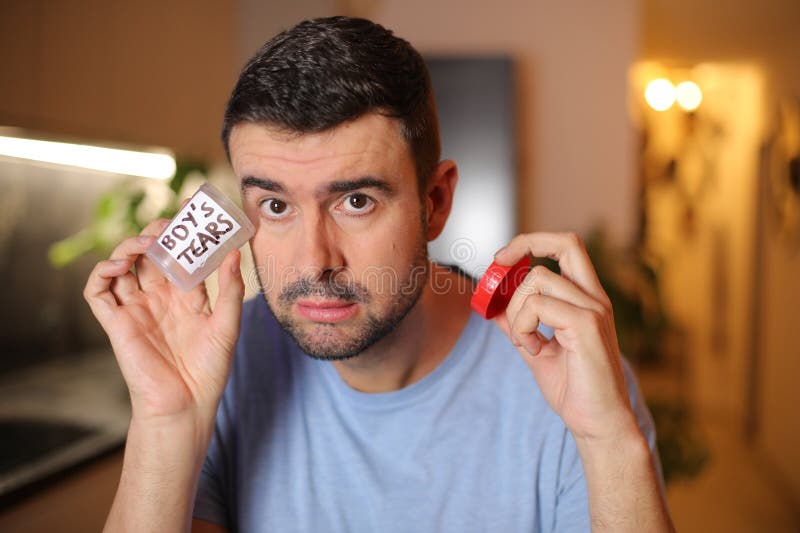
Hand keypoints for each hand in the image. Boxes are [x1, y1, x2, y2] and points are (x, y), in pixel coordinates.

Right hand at [84, 219, 244, 420]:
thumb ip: (231, 289)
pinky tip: (120, 265)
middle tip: (167, 225)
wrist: (186, 405)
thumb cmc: (209, 370)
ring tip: (146, 242)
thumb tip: (234, 252)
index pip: (181, 257)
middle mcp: (160, 299)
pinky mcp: (116, 323)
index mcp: (186, 297)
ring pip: (123, 266)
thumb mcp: (228, 325)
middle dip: (156, 235)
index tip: (192, 215)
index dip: (184, 236)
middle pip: (150, 255)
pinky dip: (102, 272)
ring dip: (129, 247)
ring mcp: (136, 309)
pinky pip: (98, 291)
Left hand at [492, 232, 638, 443]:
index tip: (503, 259)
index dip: (532, 242)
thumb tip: (493, 307)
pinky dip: (522, 327)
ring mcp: (594, 310)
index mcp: (587, 300)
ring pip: (538, 280)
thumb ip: (519, 326)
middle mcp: (595, 299)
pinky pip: (537, 307)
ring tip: (524, 341)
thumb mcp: (536, 351)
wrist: (597, 425)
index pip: (567, 247)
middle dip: (523, 245)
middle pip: (565, 243)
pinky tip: (532, 349)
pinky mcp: (587, 326)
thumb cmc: (573, 390)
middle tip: (497, 266)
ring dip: (517, 310)